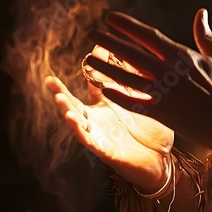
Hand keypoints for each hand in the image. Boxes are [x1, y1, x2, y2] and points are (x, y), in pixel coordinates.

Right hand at [44, 45, 175, 193]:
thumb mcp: (137, 100)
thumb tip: (114, 51)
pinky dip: (80, 132)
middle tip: (49, 81)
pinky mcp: (106, 152)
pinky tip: (74, 121)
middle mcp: (98, 120)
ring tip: (60, 100)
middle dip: (60, 93)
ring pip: (78, 123)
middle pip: (74, 105)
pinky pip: (90, 141)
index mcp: (106, 106)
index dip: (87, 71)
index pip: (90, 86)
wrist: (162, 160)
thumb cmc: (149, 130)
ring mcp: (100, 136)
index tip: (84, 54)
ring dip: (67, 112)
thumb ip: (125, 78)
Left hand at [85, 8, 211, 149]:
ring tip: (88, 59)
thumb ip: (206, 36)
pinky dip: (117, 95)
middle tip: (91, 34)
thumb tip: (201, 12)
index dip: (126, 25)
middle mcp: (168, 71)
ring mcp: (162, 92)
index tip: (109, 17)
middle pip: (131, 53)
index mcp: (181, 56)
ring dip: (105, 67)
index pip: (147, 35)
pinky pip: (133, 102)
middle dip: (109, 42)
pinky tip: (102, 88)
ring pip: (126, 77)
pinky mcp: (160, 112)